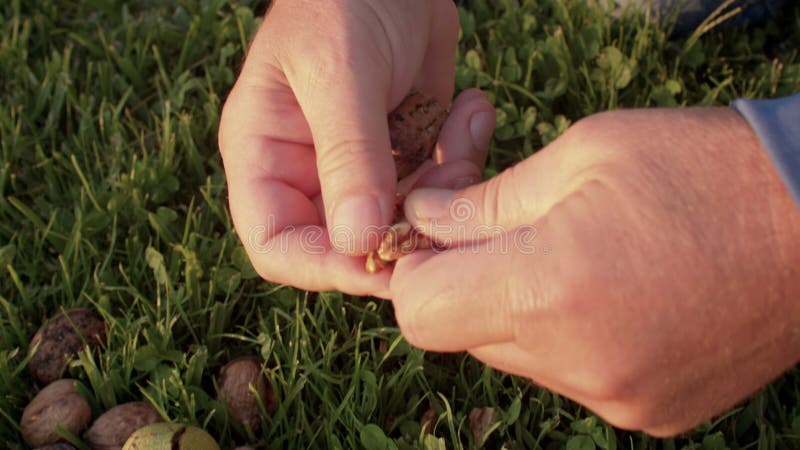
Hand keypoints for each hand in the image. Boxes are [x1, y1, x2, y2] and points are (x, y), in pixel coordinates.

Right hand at [218, 0, 494, 295]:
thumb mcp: (338, 72)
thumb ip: (347, 156)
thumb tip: (357, 243)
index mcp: (266, 155)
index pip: (277, 245)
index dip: (323, 267)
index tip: (382, 263)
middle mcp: (310, 170)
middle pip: (348, 244)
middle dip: (403, 232)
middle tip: (448, 204)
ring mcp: (363, 164)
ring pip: (403, 219)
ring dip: (445, 191)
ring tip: (465, 128)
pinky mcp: (407, 149)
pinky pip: (436, 184)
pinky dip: (462, 159)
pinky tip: (472, 110)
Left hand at [390, 108, 799, 434]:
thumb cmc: (701, 168)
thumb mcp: (580, 156)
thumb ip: (482, 204)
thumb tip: (422, 223)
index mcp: (550, 290)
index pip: (419, 311)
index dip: (415, 271)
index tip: (437, 235)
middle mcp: (578, 362)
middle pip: (465, 335)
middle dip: (468, 285)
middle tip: (505, 234)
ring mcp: (617, 398)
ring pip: (516, 357)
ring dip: (519, 311)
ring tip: (571, 258)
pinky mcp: (651, 413)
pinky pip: (570, 378)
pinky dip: (568, 339)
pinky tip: (611, 293)